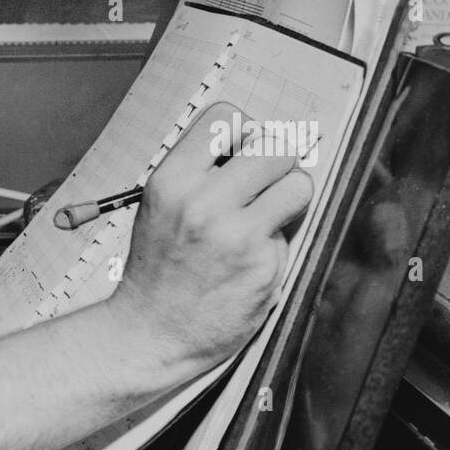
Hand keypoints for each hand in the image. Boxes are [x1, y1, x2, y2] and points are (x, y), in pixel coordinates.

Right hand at [107, 101, 313, 375]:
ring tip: (264, 218)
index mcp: (171, 181)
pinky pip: (292, 234)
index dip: (244, 131)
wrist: (150, 332)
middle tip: (266, 182)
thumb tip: (262, 142)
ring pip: (299, 185)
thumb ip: (200, 174)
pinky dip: (276, 245)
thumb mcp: (160, 207)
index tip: (244, 151)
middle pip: (275, 146)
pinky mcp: (263, 266)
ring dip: (289, 198)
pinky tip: (248, 262)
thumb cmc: (158, 268)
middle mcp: (203, 202)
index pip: (226, 118)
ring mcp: (236, 235)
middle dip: (277, 161)